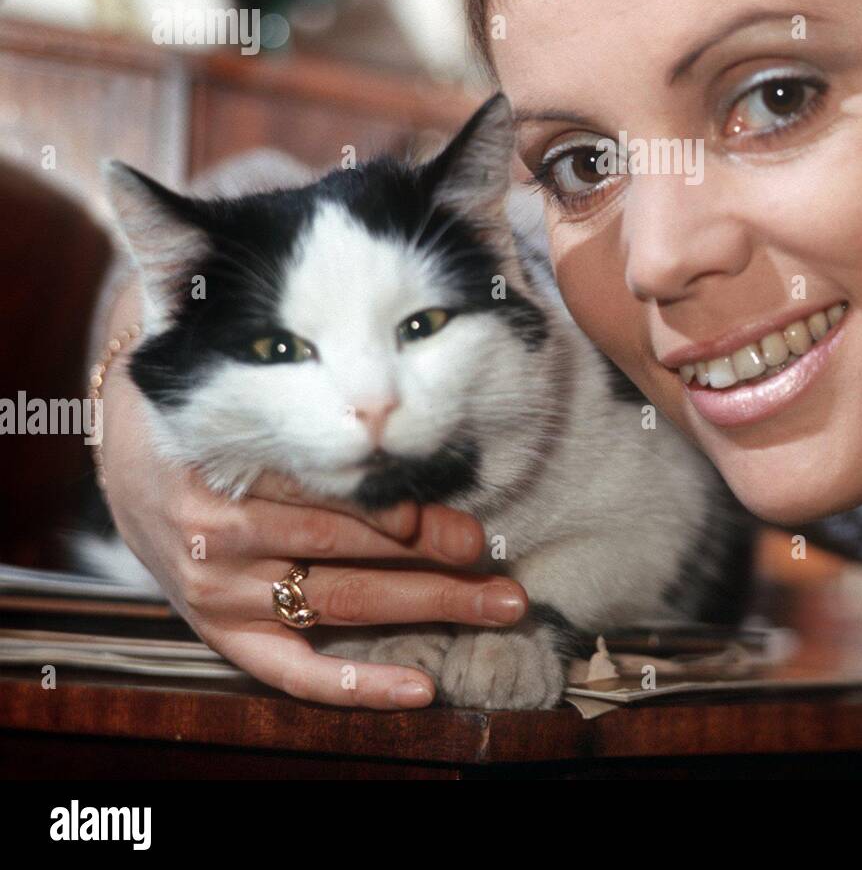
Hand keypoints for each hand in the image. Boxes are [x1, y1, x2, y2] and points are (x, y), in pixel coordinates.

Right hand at [97, 287, 527, 709]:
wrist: (130, 446)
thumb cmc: (211, 415)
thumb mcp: (256, 404)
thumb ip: (318, 433)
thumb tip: (411, 459)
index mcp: (230, 466)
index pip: (330, 497)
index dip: (398, 512)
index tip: (461, 521)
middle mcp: (222, 535)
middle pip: (347, 550)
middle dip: (435, 557)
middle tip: (499, 562)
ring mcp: (220, 591)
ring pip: (340, 601)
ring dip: (425, 603)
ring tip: (495, 604)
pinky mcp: (218, 631)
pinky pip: (292, 670)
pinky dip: (356, 682)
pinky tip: (417, 689)